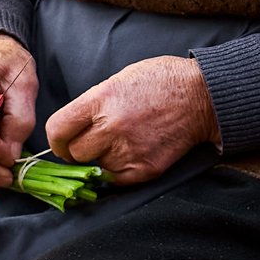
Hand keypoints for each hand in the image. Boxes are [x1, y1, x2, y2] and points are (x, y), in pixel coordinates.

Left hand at [45, 55, 219, 184]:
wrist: (202, 96)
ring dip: (102, 160)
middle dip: (79, 150)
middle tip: (94, 143)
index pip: (58, 129)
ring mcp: (128, 150)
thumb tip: (75, 129)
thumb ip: (94, 105)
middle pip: (75, 153)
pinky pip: (116, 180)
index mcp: (100, 100)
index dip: (57, 140)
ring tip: (121, 143)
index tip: (63, 142)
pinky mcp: (145, 169)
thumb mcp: (118, 80)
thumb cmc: (160, 82)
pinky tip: (131, 154)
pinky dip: (118, 172)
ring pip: (96, 168)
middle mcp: (111, 126)